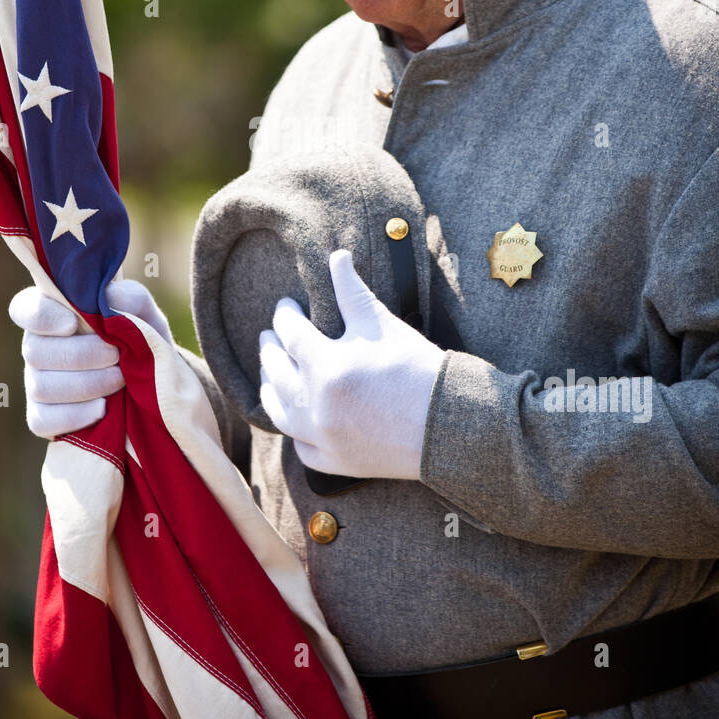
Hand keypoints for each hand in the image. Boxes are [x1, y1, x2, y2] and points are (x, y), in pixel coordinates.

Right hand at [8, 279, 173, 438]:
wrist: (156, 386)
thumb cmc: (144, 340)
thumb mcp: (145, 314)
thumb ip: (131, 299)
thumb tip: (109, 296)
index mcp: (54, 315)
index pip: (24, 309)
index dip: (41, 316)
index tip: (72, 323)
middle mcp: (38, 348)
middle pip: (34, 351)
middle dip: (79, 355)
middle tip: (115, 355)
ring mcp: (37, 384)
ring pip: (40, 386)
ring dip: (84, 384)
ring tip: (119, 380)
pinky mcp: (43, 417)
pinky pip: (42, 420)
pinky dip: (74, 416)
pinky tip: (102, 408)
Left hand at [258, 249, 444, 479]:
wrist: (450, 424)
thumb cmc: (418, 369)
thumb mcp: (382, 324)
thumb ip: (351, 290)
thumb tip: (337, 256)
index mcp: (326, 367)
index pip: (290, 334)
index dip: (284, 316)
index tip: (285, 306)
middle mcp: (317, 406)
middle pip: (276, 373)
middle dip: (270, 350)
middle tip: (269, 336)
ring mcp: (324, 438)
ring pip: (281, 413)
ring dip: (270, 390)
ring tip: (269, 373)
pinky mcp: (337, 462)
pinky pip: (303, 448)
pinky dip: (295, 432)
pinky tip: (296, 419)